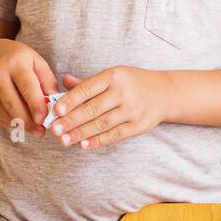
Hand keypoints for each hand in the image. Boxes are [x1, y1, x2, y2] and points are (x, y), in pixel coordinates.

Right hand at [0, 39, 57, 136]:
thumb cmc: (17, 59)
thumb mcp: (36, 61)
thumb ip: (47, 81)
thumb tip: (54, 103)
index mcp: (15, 62)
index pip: (27, 87)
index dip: (36, 105)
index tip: (43, 120)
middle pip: (12, 104)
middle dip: (28, 121)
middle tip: (40, 131)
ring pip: (2, 113)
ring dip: (18, 125)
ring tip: (31, 128)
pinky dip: (7, 123)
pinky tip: (16, 122)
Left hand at [47, 66, 171, 148]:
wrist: (165, 93)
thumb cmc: (133, 83)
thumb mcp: (113, 76)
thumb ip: (88, 82)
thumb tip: (64, 81)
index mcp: (114, 76)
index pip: (88, 88)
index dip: (71, 100)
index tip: (56, 110)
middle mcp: (123, 92)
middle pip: (93, 108)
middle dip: (71, 120)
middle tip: (54, 129)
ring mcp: (132, 110)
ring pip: (102, 124)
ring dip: (81, 133)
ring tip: (64, 140)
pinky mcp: (138, 126)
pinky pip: (115, 135)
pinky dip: (98, 141)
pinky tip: (84, 144)